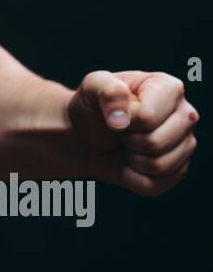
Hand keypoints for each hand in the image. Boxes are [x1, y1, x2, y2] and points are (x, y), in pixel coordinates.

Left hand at [67, 69, 198, 196]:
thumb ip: (106, 90)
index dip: (124, 120)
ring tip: (126, 145)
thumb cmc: (93, 106)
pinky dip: (131, 177)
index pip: (148, 117)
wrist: (86, 135)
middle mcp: (186, 114)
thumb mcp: (91, 86)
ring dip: (130, 159)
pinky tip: (128, 161)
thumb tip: (121, 118)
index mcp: (170, 88)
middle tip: (121, 131)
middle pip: (156, 143)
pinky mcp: (178, 171)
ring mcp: (186, 144)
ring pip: (158, 166)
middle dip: (128, 140)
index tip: (117, 113)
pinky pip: (153, 185)